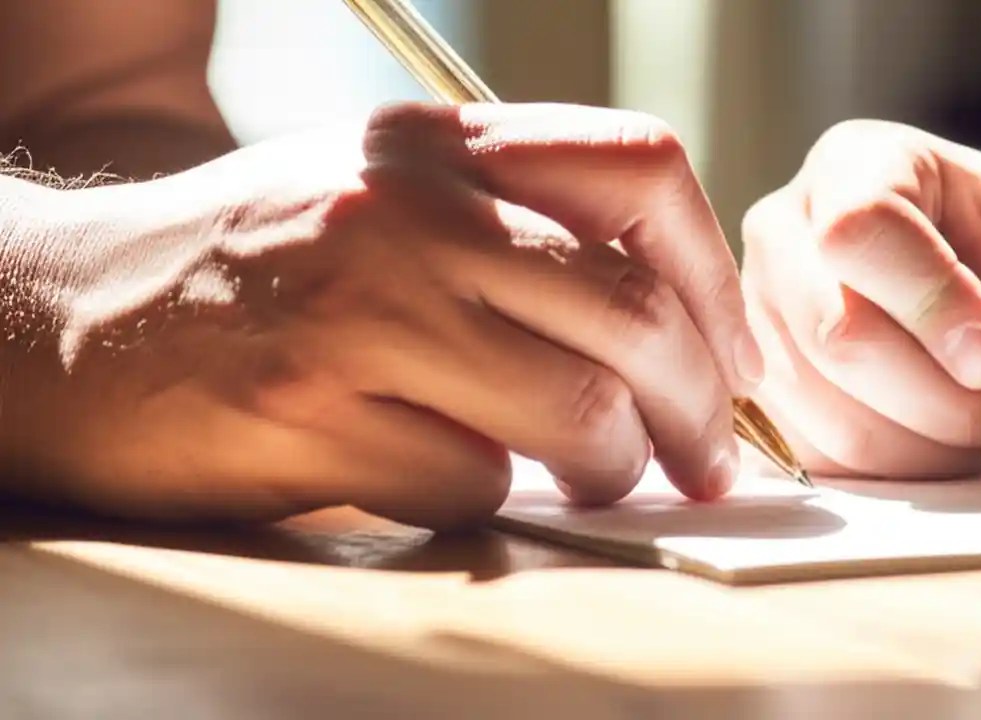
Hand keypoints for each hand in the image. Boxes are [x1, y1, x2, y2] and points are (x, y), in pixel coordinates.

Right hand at [0, 102, 762, 528]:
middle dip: (699, 406)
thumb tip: (672, 320)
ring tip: (602, 477)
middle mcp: (405, 210)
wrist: (69, 315)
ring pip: (577, 413)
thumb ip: (516, 223)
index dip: (715, 278)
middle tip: (706, 454)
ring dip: (613, 468)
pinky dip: (496, 499)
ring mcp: (357, 308)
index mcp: (437, 141)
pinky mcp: (308, 414)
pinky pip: (475, 483)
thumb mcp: (383, 189)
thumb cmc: (255, 260)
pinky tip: (458, 474)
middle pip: (634, 312)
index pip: (644, 171)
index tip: (731, 356)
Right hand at [741, 121, 980, 477]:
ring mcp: (751, 313)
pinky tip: (929, 440)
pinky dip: (888, 468)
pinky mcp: (753, 386)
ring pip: (825, 407)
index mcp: (854, 165)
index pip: (862, 229)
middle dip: (938, 397)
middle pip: (837, 334)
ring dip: (921, 443)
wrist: (965, 282)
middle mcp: (781, 231)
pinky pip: (813, 450)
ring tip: (973, 427)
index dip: (930, 302)